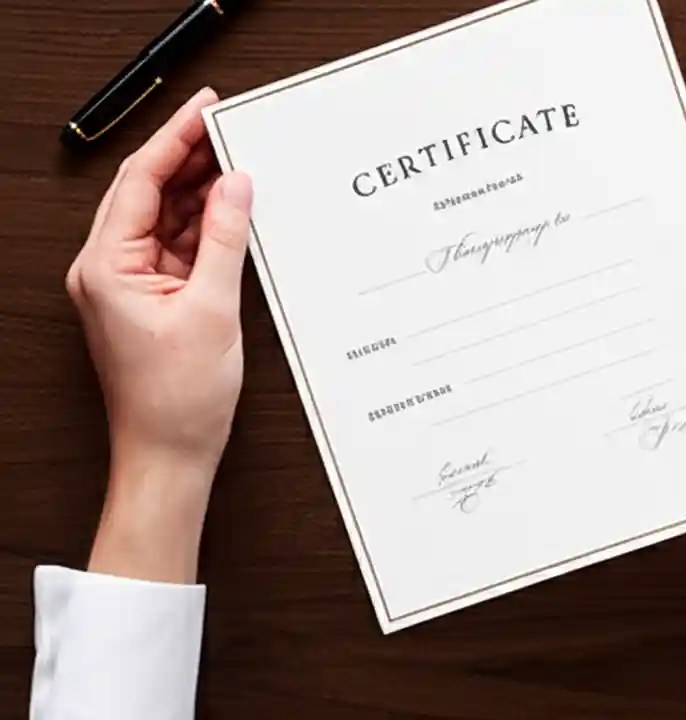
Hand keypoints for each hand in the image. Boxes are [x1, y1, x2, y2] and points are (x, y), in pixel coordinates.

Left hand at [65, 89, 252, 583]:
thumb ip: (225, 238)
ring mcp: (128, 284)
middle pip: (149, 193)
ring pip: (165, 218)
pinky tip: (234, 212)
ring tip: (240, 164)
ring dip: (201, 192)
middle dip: (190, 158)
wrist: (169, 454)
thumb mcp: (212, 308)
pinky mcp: (150, 299)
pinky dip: (206, 228)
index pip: (141, 180)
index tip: (205, 109)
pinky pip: (178, 247)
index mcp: (105, 265)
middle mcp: (107, 269)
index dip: (175, 137)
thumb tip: (236, 186)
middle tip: (230, 129)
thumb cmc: (176, 400)